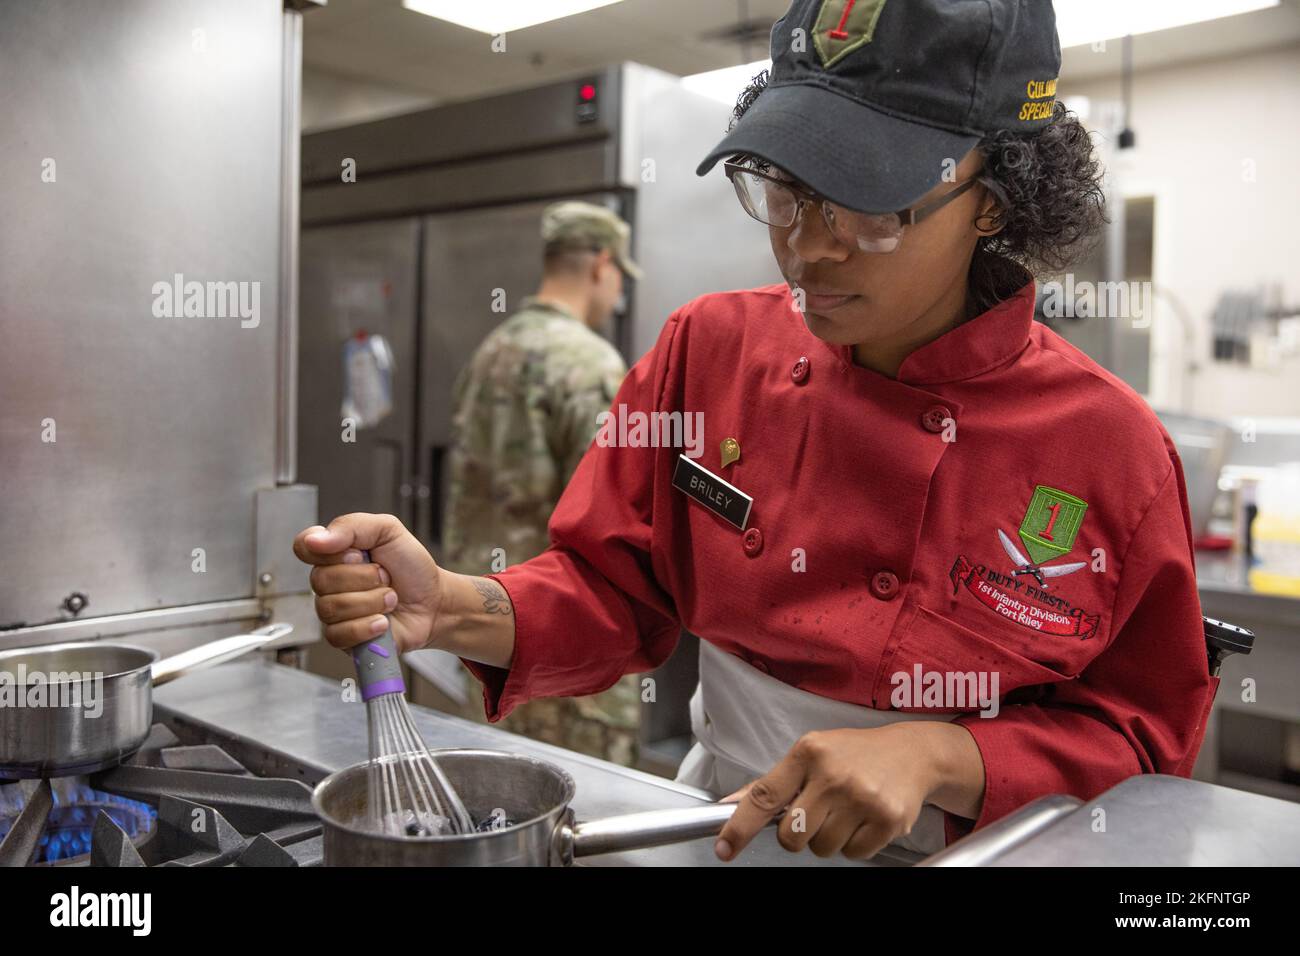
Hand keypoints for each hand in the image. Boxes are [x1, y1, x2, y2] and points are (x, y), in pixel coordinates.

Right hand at [293, 513, 440, 652]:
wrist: (434, 602)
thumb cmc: (411, 567)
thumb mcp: (388, 531)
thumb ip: (352, 526)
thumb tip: (316, 539)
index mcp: (334, 553)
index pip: (303, 546)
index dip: (327, 551)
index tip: (356, 553)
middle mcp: (329, 582)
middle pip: (321, 580)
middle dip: (364, 578)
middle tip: (386, 577)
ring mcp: (334, 611)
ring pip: (332, 608)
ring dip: (371, 602)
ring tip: (390, 599)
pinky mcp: (343, 638)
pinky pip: (338, 635)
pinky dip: (367, 627)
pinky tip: (382, 621)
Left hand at [715, 723, 974, 861]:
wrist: (913, 752)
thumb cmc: (854, 753)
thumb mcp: (811, 754)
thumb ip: (773, 783)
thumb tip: (730, 806)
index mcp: (809, 752)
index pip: (764, 796)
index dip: (740, 826)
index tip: (725, 848)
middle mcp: (833, 773)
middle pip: (793, 835)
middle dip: (799, 834)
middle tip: (816, 815)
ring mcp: (862, 797)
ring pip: (822, 848)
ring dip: (829, 838)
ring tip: (846, 811)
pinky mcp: (887, 819)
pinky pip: (853, 854)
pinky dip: (854, 844)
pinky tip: (864, 819)